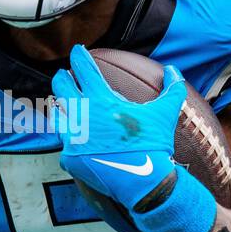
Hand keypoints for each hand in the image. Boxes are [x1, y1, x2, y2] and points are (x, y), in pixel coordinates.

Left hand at [51, 44, 184, 209]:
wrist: (142, 181)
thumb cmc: (153, 145)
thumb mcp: (165, 113)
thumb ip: (172, 89)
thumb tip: (173, 70)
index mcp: (101, 100)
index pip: (84, 69)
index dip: (78, 56)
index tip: (76, 51)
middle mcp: (81, 115)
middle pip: (61, 88)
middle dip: (62, 78)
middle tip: (63, 75)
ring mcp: (72, 137)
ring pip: (57, 115)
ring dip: (60, 107)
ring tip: (60, 104)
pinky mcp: (69, 158)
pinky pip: (65, 145)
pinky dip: (69, 140)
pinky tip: (70, 138)